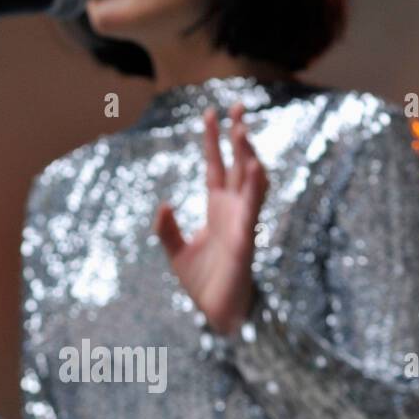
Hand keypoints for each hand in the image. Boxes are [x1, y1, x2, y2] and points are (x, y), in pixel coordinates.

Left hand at [153, 102, 267, 334]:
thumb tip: (163, 205)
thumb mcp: (176, 252)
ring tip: (243, 129)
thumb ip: (167, 229)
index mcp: (217, 208)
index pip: (217, 165)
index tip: (211, 112)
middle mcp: (233, 210)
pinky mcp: (246, 240)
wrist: (216, 313)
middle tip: (237, 104)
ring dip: (249, 155)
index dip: (214, 139)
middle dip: (238, 135)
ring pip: (250, 181)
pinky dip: (256, 188)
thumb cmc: (203, 283)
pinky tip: (256, 166)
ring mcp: (242, 223)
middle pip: (238, 164)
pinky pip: (253, 210)